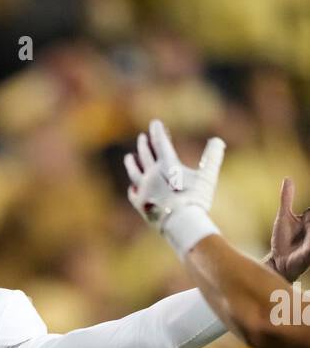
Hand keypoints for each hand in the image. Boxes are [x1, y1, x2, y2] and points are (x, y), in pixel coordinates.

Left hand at [124, 120, 223, 256]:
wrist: (181, 223)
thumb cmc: (197, 199)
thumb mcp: (208, 176)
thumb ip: (213, 157)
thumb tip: (218, 140)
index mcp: (167, 164)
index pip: (160, 142)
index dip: (157, 131)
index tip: (155, 123)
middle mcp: (152, 174)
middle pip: (145, 155)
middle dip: (144, 144)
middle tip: (143, 138)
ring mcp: (144, 190)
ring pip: (134, 172)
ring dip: (132, 163)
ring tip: (129, 157)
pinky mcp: (140, 205)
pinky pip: (133, 194)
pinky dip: (133, 188)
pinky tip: (133, 188)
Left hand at [266, 178, 309, 282]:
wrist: (277, 262)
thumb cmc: (282, 240)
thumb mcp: (283, 217)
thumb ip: (287, 199)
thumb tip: (288, 178)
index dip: (309, 212)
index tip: (307, 215)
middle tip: (306, 220)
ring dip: (309, 231)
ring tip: (306, 226)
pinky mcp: (309, 252)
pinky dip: (309, 244)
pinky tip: (307, 242)